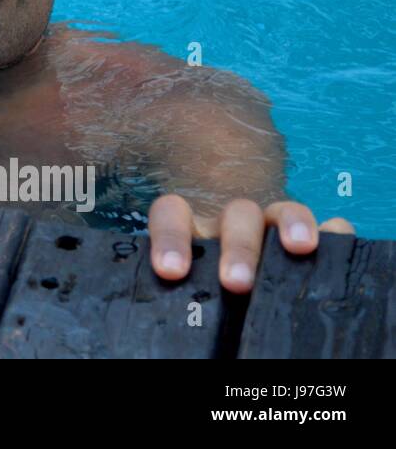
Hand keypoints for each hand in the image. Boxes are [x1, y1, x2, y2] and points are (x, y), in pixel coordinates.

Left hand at [147, 195, 354, 292]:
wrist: (228, 258)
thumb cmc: (199, 274)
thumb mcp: (183, 271)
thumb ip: (180, 275)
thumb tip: (171, 296)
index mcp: (191, 225)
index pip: (172, 213)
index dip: (170, 237)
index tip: (171, 270)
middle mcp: (228, 220)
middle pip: (235, 214)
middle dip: (238, 247)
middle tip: (236, 282)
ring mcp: (268, 222)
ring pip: (278, 211)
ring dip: (289, 225)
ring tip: (299, 247)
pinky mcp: (302, 233)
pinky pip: (322, 224)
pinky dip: (332, 231)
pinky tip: (336, 236)